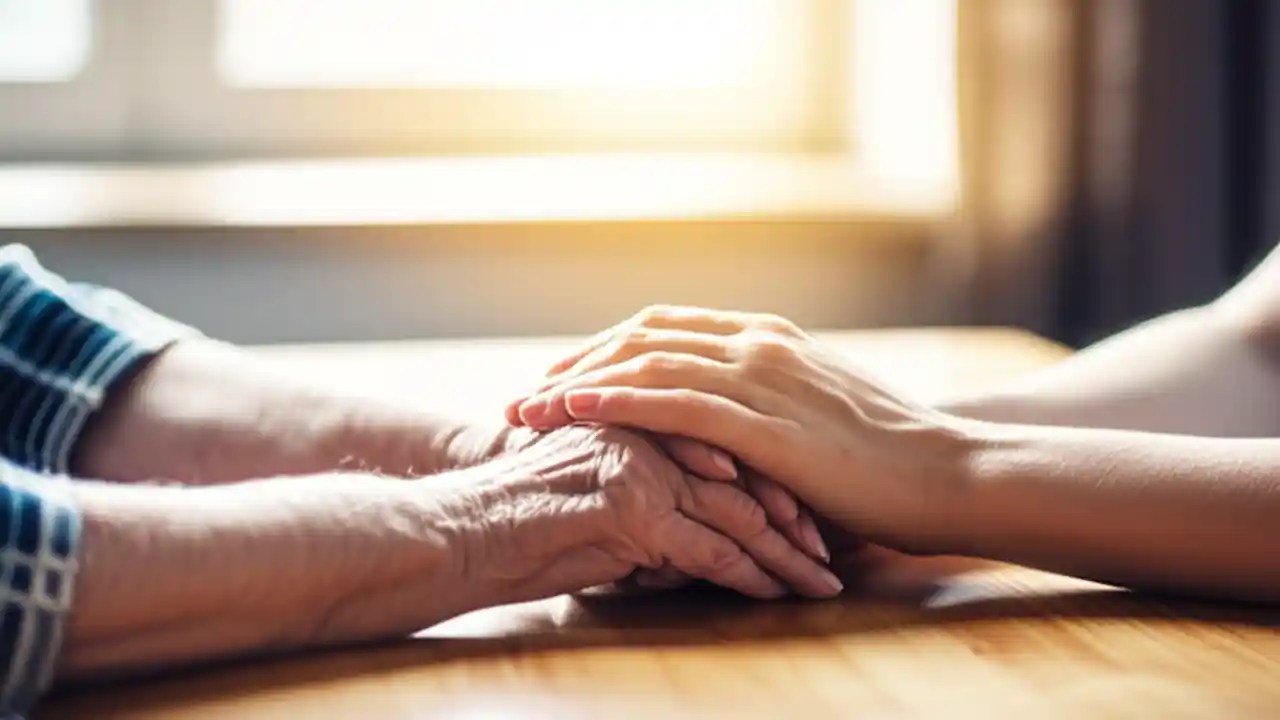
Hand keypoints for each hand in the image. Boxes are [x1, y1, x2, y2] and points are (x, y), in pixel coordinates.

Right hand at [444, 424, 843, 599]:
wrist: (462, 531)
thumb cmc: (525, 522)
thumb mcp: (599, 499)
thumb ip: (652, 503)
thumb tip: (696, 543)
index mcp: (646, 416)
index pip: (731, 442)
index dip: (776, 480)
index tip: (816, 513)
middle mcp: (650, 430)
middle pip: (747, 472)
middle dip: (798, 513)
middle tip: (838, 546)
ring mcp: (643, 464)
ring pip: (737, 510)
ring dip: (786, 550)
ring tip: (824, 580)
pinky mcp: (631, 506)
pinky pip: (708, 547)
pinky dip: (749, 574)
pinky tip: (778, 592)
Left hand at [504, 306, 978, 553]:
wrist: (946, 472)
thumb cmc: (885, 459)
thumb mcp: (815, 416)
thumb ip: (764, 410)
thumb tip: (717, 435)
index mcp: (767, 338)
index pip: (662, 330)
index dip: (604, 351)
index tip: (560, 379)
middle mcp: (757, 345)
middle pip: (641, 340)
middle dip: (576, 366)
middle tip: (526, 398)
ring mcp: (762, 377)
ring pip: (648, 367)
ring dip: (579, 386)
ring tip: (529, 410)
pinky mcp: (766, 421)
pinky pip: (675, 403)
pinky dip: (619, 402)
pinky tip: (577, 411)